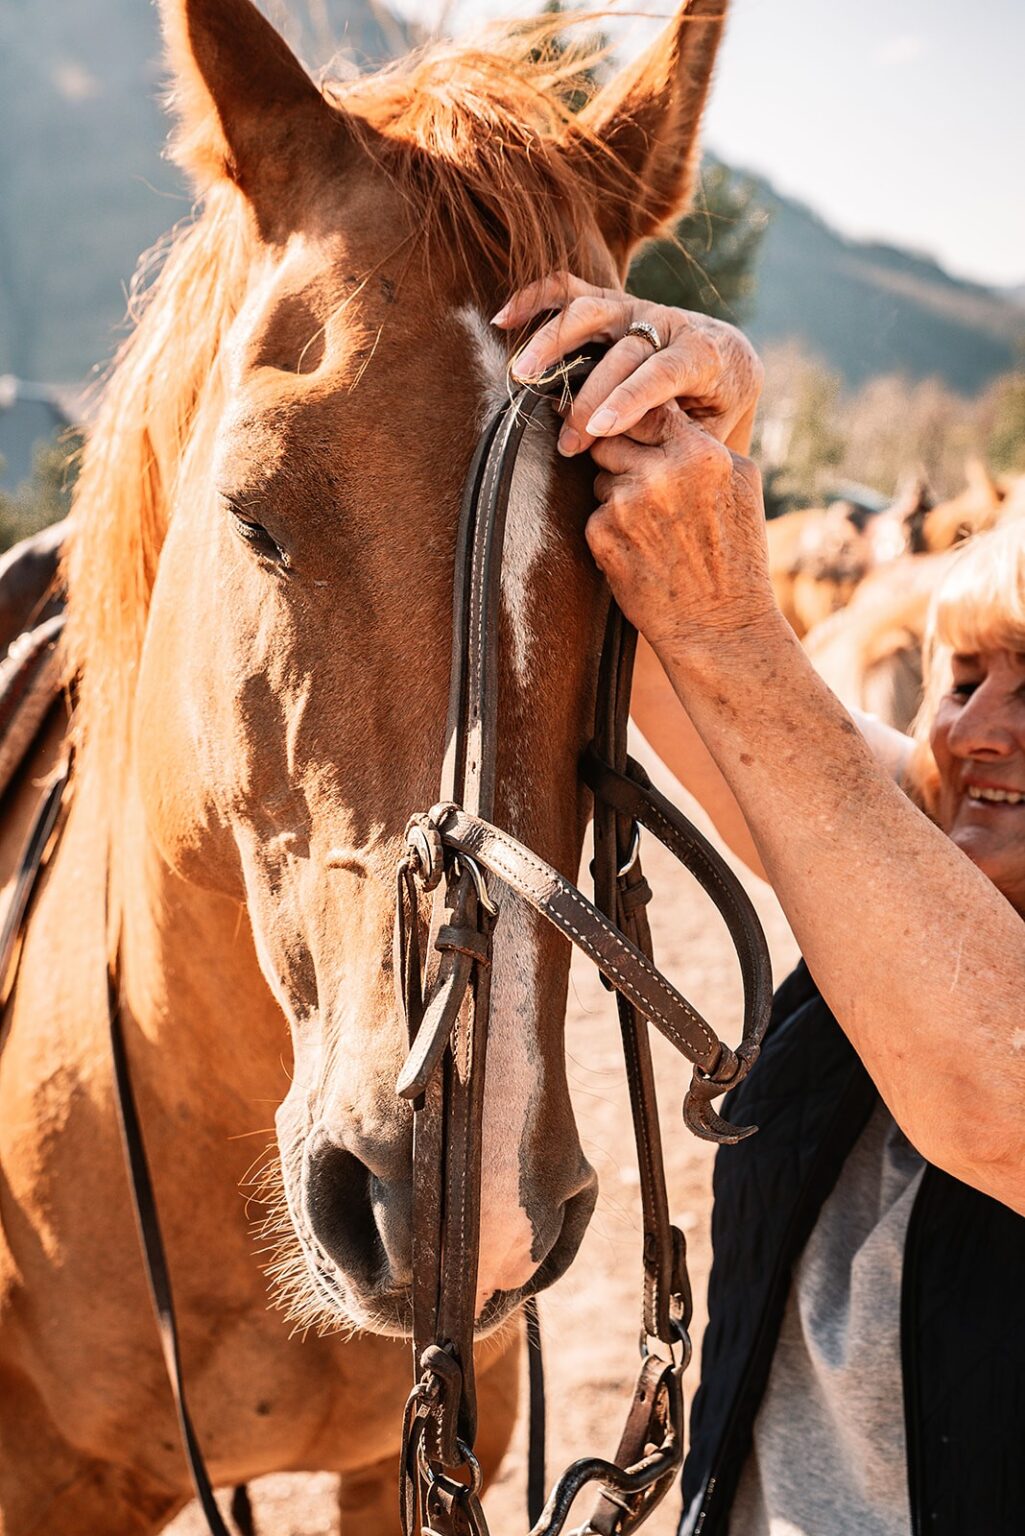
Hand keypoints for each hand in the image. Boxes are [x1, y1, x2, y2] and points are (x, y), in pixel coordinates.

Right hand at [492, 271, 762, 456]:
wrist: (727, 360)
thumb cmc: (716, 407)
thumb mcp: (715, 429)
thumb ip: (683, 437)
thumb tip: (641, 456)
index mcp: (702, 354)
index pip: (663, 373)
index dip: (629, 399)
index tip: (598, 429)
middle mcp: (667, 322)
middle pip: (620, 353)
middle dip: (589, 400)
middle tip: (568, 443)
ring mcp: (635, 308)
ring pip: (589, 312)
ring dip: (551, 342)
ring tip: (521, 375)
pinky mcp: (610, 303)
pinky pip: (567, 290)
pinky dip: (534, 299)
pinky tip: (503, 319)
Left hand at [586, 407, 779, 661]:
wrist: (719, 626)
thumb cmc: (737, 556)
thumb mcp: (742, 485)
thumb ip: (705, 443)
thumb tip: (665, 408)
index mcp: (701, 453)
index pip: (652, 408)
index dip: (641, 419)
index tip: (638, 430)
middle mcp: (660, 473)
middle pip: (615, 437)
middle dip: (624, 456)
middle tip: (649, 489)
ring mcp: (626, 503)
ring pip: (601, 475)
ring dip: (617, 493)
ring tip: (654, 529)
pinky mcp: (601, 534)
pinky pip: (594, 513)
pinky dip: (610, 529)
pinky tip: (641, 552)